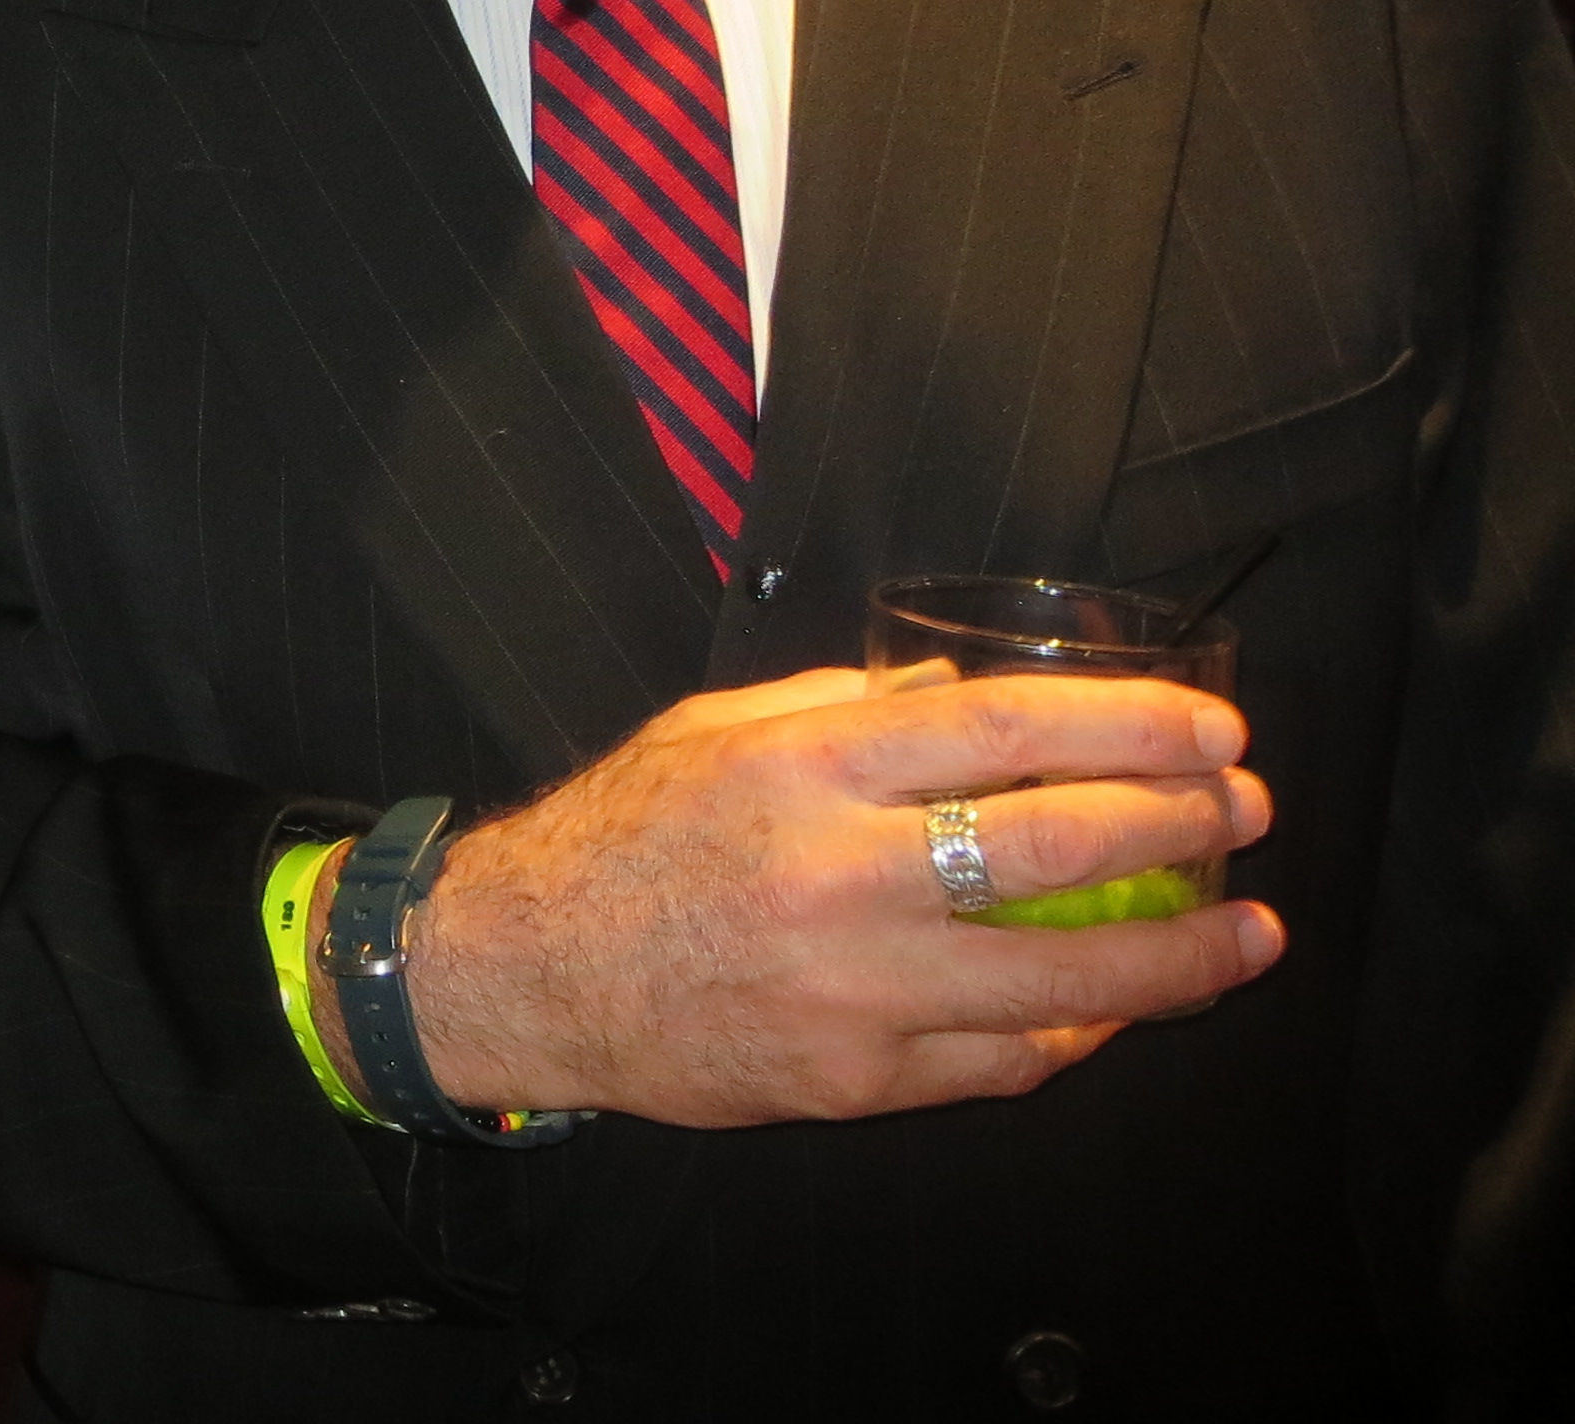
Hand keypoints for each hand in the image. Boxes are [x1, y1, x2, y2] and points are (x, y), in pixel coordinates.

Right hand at [394, 667, 1280, 1126]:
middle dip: (1180, 823)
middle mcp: (838, 870)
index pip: (1006, 729)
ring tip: (1248, 935)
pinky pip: (1004, 1061)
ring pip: (1060, 976)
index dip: (1130, 725)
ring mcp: (853, 986)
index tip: (1209, 729)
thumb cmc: (622, 835)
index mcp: (804, 765)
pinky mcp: (854, 1078)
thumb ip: (842, 705)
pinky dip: (1079, 1032)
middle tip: (1243, 810)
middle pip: (1057, 843)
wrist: (526, 969)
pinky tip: (1123, 1007)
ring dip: (1178, 955)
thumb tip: (966, 695)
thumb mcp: (715, 729)